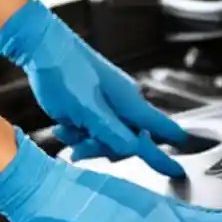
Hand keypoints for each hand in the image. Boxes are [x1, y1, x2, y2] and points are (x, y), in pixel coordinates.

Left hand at [0, 0, 187, 177]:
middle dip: (104, 149)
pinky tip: (62, 125)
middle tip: (80, 149)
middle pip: (127, 142)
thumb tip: (134, 150)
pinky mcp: (91, 107)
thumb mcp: (88, 110)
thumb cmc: (67, 74)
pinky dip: (76, 133)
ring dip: (85, 141)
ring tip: (65, 130)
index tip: (178, 172)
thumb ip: (112, 133)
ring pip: (106, 139)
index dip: (167, 154)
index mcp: (131, 103)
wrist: (44, 49)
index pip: (161, 130)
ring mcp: (107, 107)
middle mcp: (124, 105)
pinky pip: (91, 131)